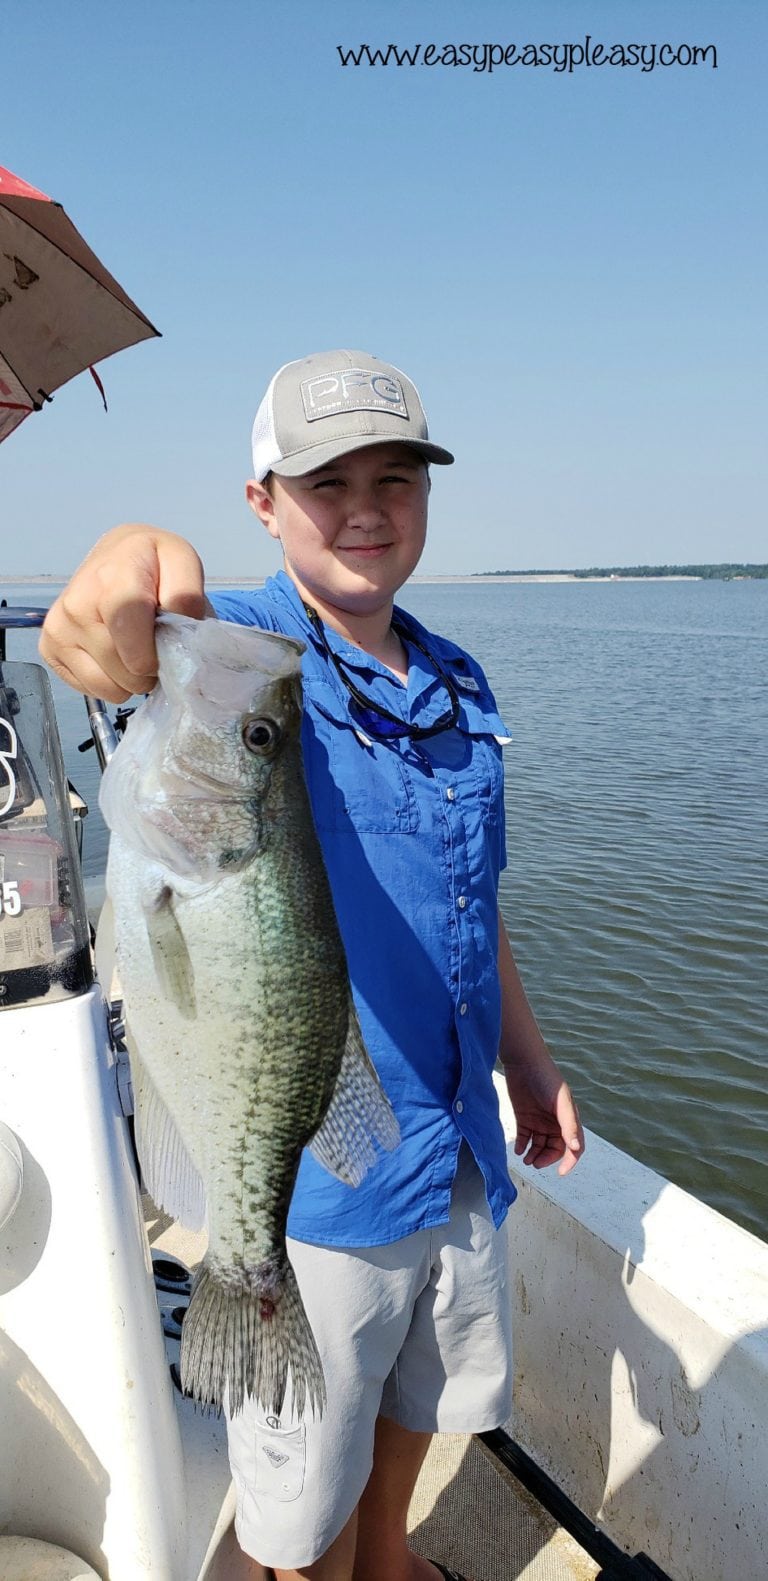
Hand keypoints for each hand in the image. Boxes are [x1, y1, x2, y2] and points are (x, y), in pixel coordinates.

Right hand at [40, 525, 206, 701]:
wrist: (116, 553)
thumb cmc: (152, 563)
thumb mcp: (182, 562)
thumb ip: (186, 598)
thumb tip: (179, 637)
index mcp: (111, 581)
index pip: (132, 642)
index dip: (154, 659)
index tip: (166, 649)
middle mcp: (76, 606)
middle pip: (124, 672)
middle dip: (148, 670)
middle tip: (154, 647)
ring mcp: (58, 629)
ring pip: (107, 688)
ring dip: (130, 680)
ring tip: (135, 650)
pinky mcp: (49, 648)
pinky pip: (90, 689)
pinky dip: (110, 681)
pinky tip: (114, 653)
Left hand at [503, 1062, 584, 1176]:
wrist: (524, 1062)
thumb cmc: (547, 1079)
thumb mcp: (561, 1102)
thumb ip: (569, 1125)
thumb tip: (576, 1148)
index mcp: (568, 1119)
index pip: (573, 1147)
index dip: (569, 1161)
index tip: (560, 1172)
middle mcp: (555, 1123)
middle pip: (554, 1149)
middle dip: (546, 1159)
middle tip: (535, 1163)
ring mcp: (539, 1121)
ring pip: (539, 1146)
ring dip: (534, 1155)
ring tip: (526, 1159)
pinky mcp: (524, 1117)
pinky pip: (524, 1138)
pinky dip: (522, 1146)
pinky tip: (518, 1150)